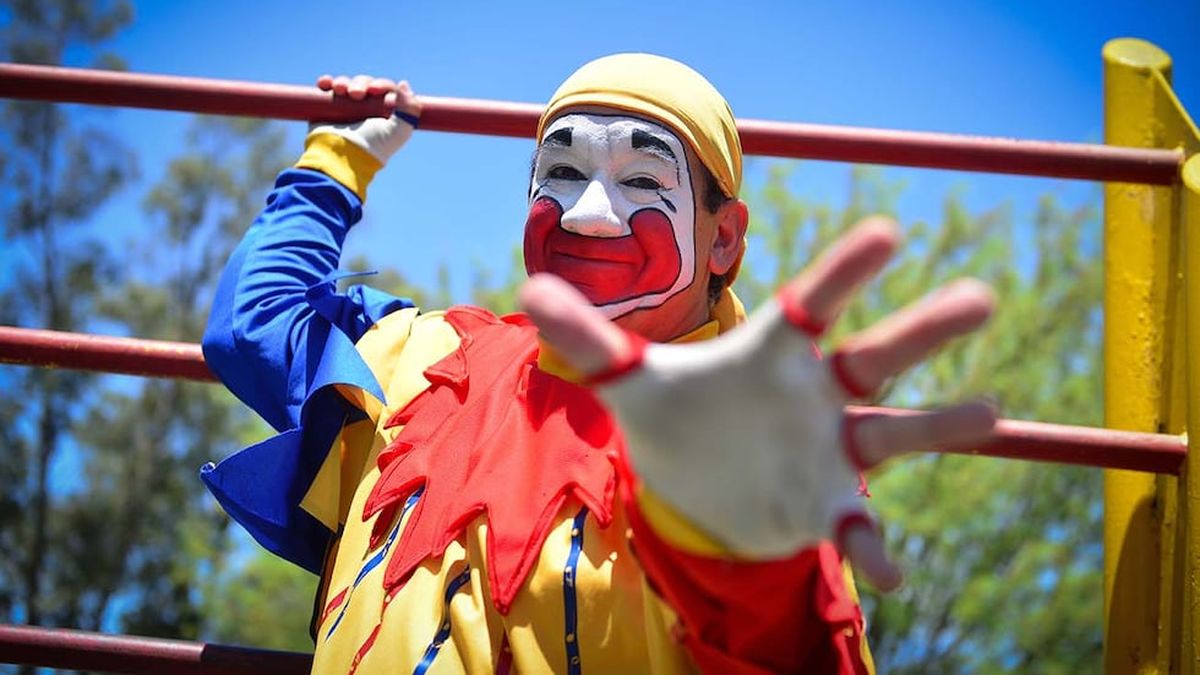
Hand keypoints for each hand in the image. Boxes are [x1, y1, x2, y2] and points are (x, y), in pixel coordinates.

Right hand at [310, 74, 421, 165]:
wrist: (343, 157)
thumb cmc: (373, 146)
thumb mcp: (398, 131)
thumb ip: (409, 109)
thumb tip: (404, 85)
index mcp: (384, 113)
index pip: (385, 89)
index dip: (382, 84)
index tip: (375, 89)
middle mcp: (366, 110)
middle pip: (365, 83)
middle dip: (360, 84)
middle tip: (356, 94)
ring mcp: (346, 109)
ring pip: (346, 84)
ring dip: (343, 82)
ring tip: (340, 90)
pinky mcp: (327, 109)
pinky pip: (327, 89)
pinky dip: (326, 83)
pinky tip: (325, 83)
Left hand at [519, 217, 996, 590]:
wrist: (694, 486)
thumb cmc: (679, 415)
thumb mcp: (632, 381)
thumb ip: (589, 339)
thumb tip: (529, 291)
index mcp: (774, 352)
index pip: (815, 301)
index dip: (848, 270)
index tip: (891, 232)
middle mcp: (816, 394)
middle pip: (877, 356)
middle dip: (925, 328)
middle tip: (983, 297)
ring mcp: (830, 451)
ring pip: (894, 433)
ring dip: (940, 425)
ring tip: (988, 413)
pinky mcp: (826, 505)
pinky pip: (858, 524)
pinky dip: (872, 545)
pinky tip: (888, 570)